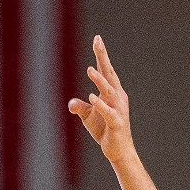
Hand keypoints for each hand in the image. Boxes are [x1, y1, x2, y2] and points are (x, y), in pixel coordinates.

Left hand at [69, 36, 134, 165]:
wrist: (118, 151)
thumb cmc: (105, 130)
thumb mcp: (88, 117)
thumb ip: (80, 107)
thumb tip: (71, 103)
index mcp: (112, 92)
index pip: (106, 70)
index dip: (101, 55)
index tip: (97, 38)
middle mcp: (118, 97)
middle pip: (110, 74)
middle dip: (103, 58)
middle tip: (98, 41)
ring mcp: (118, 109)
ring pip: (109, 91)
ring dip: (100, 81)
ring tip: (89, 70)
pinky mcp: (116, 123)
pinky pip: (108, 112)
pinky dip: (101, 105)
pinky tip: (92, 97)